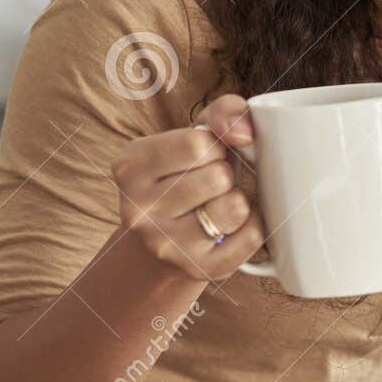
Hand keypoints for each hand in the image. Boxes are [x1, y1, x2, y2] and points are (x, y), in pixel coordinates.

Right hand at [111, 93, 265, 280]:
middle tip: (208, 185)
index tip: (200, 159)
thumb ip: (224, 113)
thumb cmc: (186, 175)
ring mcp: (164, 244)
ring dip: (238, 200)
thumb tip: (244, 132)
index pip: (199, 143)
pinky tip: (231, 228)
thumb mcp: (195, 134)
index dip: (214, 147)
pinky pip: (251, 237)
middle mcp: (138, 209)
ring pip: (236, 208)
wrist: (165, 238)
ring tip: (217, 204)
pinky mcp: (195, 269)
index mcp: (129, 166)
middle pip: (219, 177)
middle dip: (225, 175)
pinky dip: (252, 227)